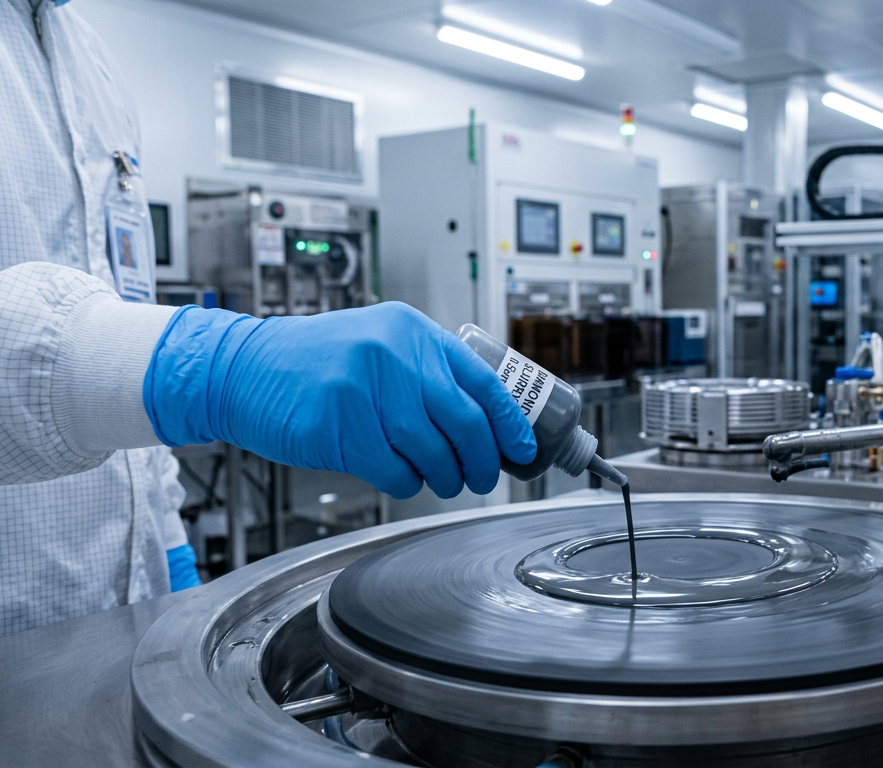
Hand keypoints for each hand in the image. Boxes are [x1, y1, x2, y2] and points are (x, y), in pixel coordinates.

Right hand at [144, 302, 536, 497]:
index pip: (482, 381)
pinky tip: (403, 477)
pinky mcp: (338, 425)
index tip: (523, 449)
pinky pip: (395, 469)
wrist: (241, 368)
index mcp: (413, 332)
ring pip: (433, 451)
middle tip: (483, 476)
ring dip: (446, 475)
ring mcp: (364, 389)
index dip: (511, 422)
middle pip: (465, 422)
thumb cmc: (316, 363)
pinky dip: (407, 482)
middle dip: (482, 460)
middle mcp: (394, 355)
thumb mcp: (380, 344)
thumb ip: (426, 371)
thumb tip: (486, 421)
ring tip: (444, 479)